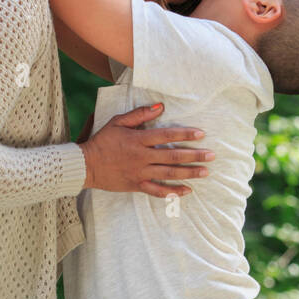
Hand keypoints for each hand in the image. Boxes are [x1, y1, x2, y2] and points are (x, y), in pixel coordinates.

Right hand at [79, 103, 214, 197]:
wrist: (86, 164)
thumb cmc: (102, 141)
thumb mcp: (118, 122)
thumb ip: (140, 114)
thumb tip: (161, 106)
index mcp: (138, 139)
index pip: (167, 135)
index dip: (185, 134)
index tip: (202, 134)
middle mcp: (142, 157)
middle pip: (173, 156)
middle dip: (194, 156)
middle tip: (212, 156)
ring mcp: (140, 172)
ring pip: (169, 173)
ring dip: (189, 173)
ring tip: (205, 172)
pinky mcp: (136, 185)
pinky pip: (157, 190)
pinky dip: (172, 191)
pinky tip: (186, 191)